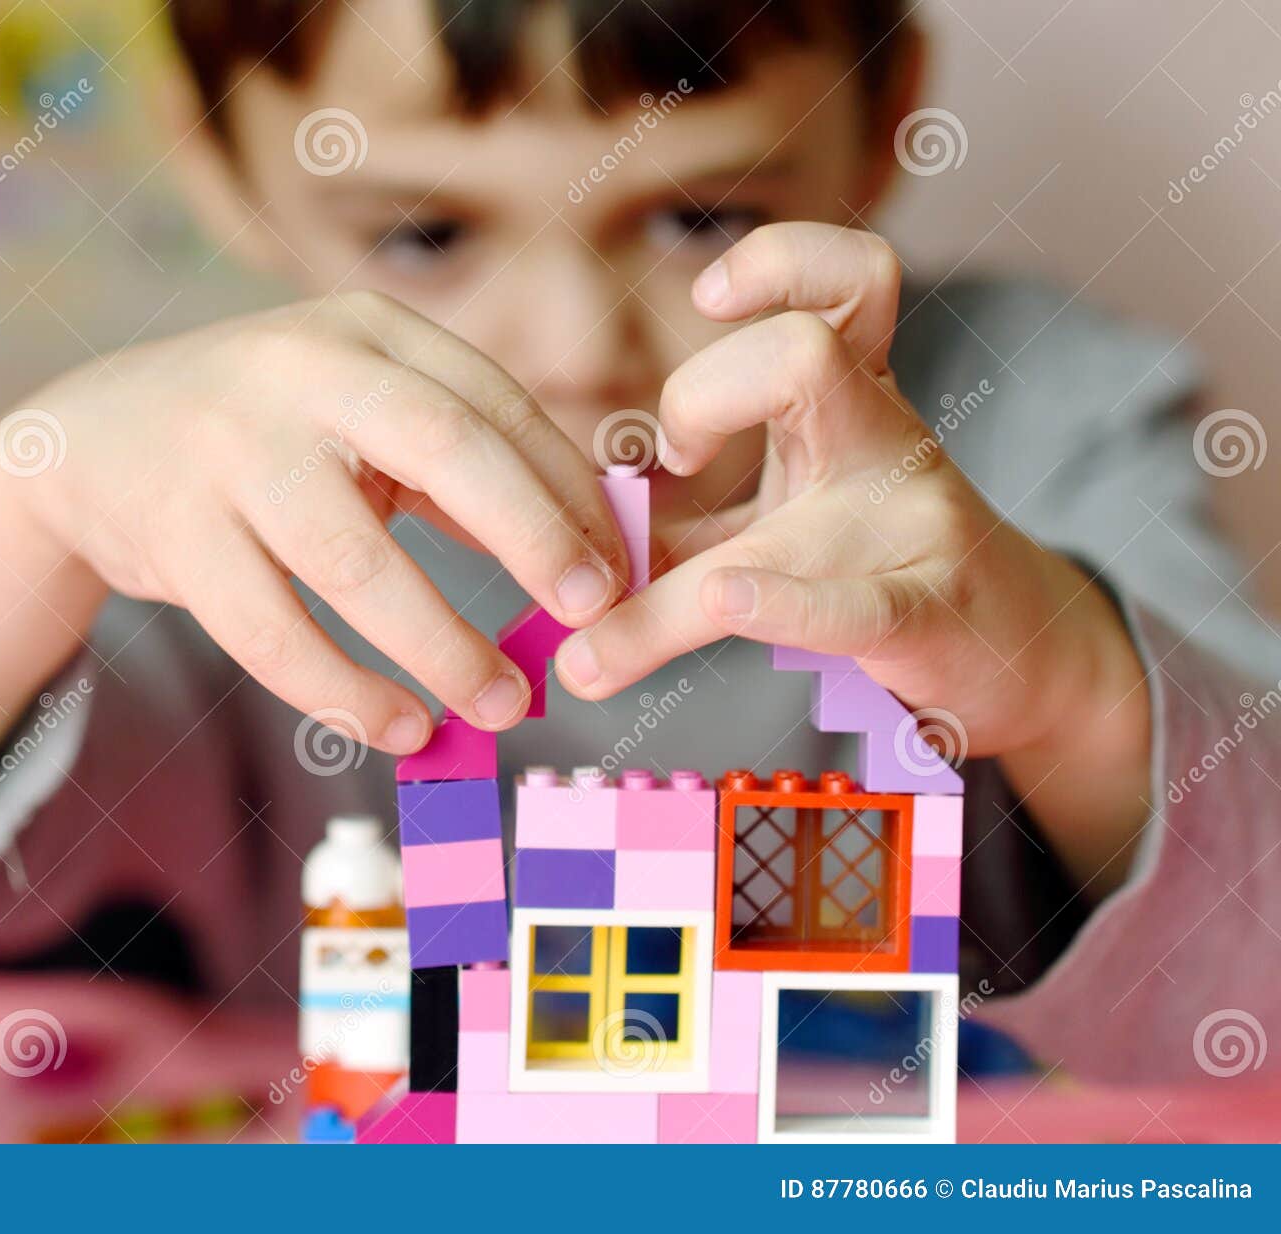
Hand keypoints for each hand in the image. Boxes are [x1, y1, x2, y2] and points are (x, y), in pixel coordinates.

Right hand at [12, 291, 627, 753]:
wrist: (92, 439)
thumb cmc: (267, 433)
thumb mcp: (357, 407)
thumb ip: (459, 458)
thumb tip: (585, 549)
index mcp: (367, 333)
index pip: (496, 406)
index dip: (567, 492)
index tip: (616, 569)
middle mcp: (300, 370)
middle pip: (446, 449)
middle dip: (533, 537)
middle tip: (591, 614)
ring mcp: (228, 450)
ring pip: (354, 563)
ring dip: (442, 646)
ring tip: (502, 705)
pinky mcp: (175, 533)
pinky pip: (272, 633)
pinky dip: (344, 692)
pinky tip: (399, 726)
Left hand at [553, 223, 1148, 875]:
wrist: (1014, 654)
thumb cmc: (873, 573)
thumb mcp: (766, 540)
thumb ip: (665, 545)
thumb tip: (550, 569)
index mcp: (848, 402)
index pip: (844, 275)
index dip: (774, 262)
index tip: (707, 297)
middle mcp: (884, 439)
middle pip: (810, 346)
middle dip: (706, 390)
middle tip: (673, 457)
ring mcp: (914, 523)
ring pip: (836, 465)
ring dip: (724, 534)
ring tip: (689, 577)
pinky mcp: (928, 612)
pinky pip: (859, 601)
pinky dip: (786, 603)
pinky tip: (727, 606)